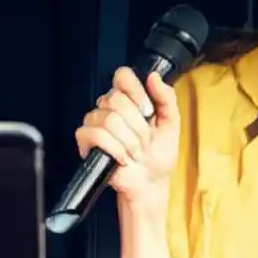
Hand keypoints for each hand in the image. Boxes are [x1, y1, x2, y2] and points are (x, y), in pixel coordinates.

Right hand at [74, 67, 180, 204]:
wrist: (150, 181)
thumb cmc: (158, 153)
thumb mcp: (171, 122)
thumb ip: (166, 97)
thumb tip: (153, 76)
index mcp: (128, 97)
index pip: (123, 76)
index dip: (137, 93)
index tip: (148, 112)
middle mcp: (108, 106)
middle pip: (116, 100)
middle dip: (137, 127)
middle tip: (144, 140)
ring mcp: (95, 122)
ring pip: (108, 120)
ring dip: (128, 142)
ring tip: (134, 152)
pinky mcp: (85, 140)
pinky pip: (94, 135)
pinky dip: (114, 149)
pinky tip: (122, 157)